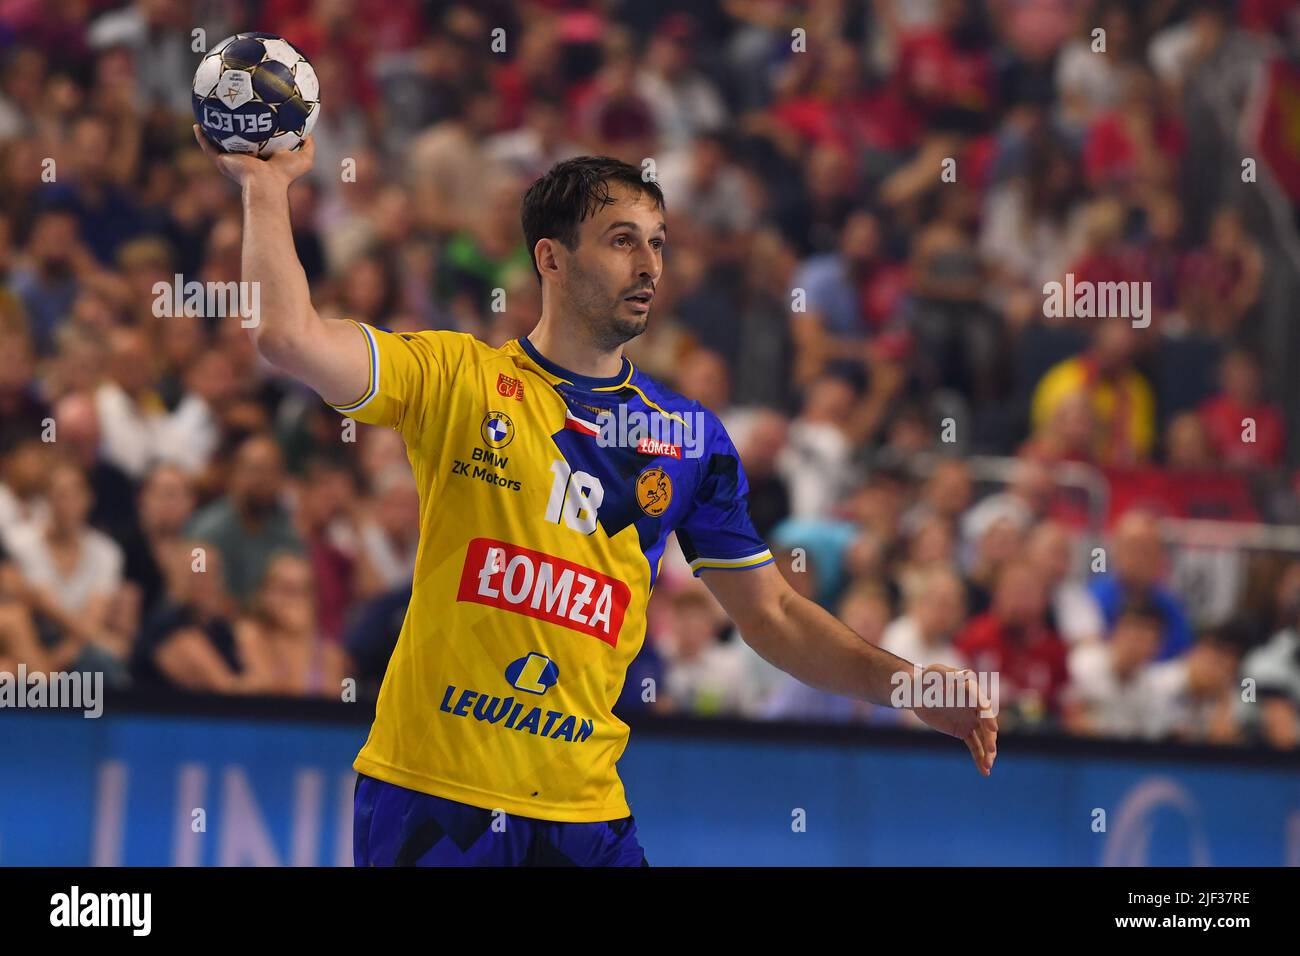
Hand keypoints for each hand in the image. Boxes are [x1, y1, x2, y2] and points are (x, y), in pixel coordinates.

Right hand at [193, 125, 315, 189]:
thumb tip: (309, 132)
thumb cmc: (285, 174)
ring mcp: (231, 162)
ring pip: (217, 143)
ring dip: (212, 131)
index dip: (254, 131)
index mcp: (261, 158)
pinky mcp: (222, 162)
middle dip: (231, 128)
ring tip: (207, 115)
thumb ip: (308, 146)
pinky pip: (207, 148)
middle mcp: (244, 160)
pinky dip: (201, 138)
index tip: (252, 116)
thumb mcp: (303, 158)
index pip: (256, 143)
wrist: (267, 184)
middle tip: (227, 110)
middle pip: (235, 141)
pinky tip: (196, 125)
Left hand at [911, 663, 998, 776]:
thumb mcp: (934, 673)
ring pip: (984, 737)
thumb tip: (960, 678)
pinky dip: (979, 758)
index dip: (988, 715)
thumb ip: (947, 675)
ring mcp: (971, 720)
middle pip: (987, 723)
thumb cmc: (926, 679)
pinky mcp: (964, 732)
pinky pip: (975, 746)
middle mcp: (975, 706)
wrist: (917, 693)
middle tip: (990, 751)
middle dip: (990, 738)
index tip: (992, 728)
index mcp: (971, 690)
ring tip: (988, 765)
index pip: (982, 703)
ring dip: (988, 752)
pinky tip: (984, 771)